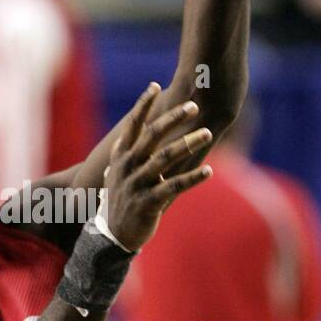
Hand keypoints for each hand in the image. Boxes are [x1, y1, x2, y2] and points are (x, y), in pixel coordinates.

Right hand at [103, 82, 211, 251]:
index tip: (155, 85)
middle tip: (193, 106)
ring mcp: (137, 184)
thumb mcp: (119, 173)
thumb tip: (136, 130)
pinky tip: (208, 170)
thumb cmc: (121, 200)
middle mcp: (128, 167)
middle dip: (173, 118)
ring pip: (165, 158)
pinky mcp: (149, 202)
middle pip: (151, 135)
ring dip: (188, 144)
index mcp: (121, 156)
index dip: (143, 105)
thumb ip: (128, 152)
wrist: (112, 235)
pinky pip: (174, 186)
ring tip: (207, 133)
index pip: (133, 125)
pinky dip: (192, 178)